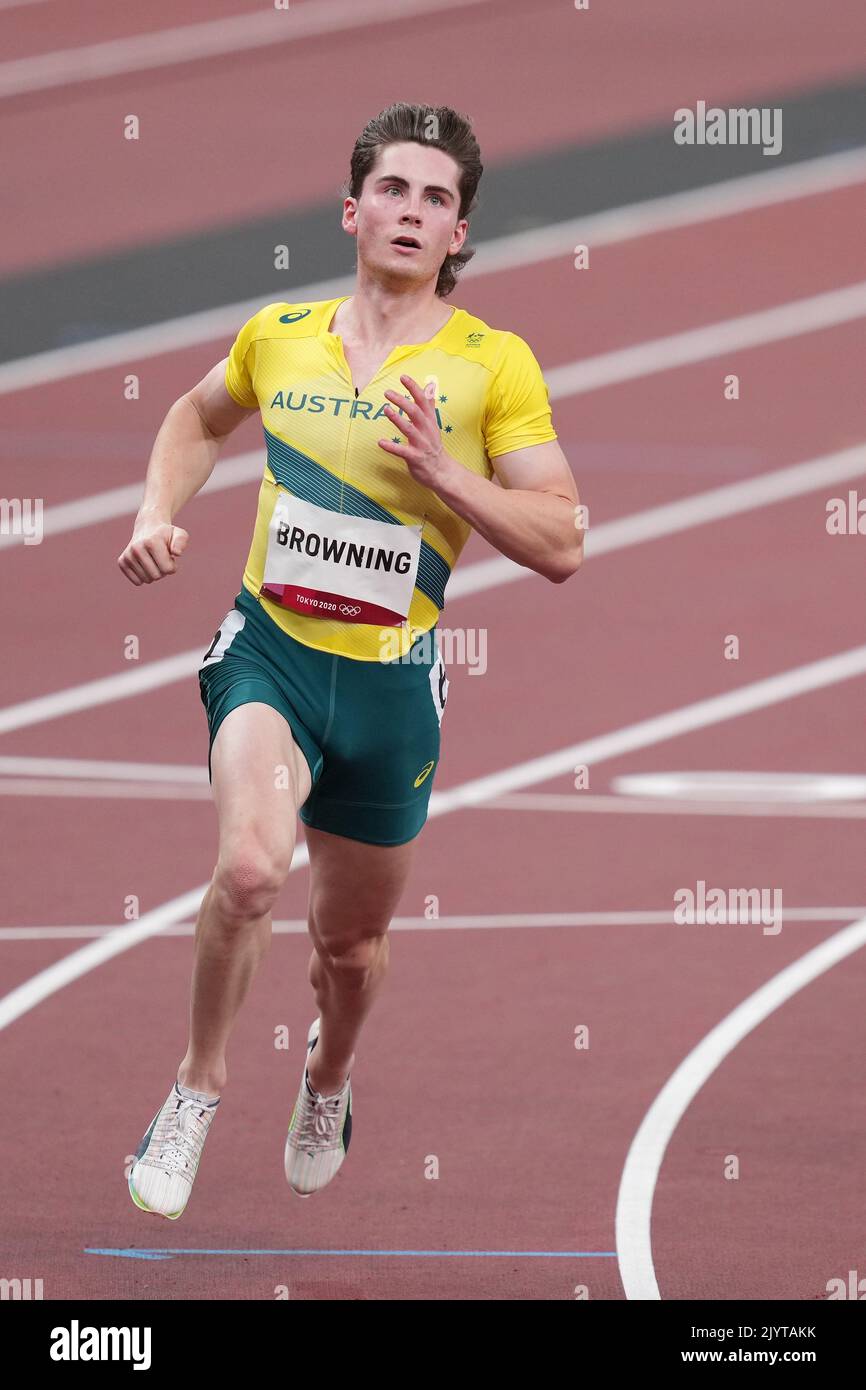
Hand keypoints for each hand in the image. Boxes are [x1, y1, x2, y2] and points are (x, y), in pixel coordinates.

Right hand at [117, 515, 188, 584]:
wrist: (147, 527)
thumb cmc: (166, 535)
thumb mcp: (179, 534)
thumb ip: (181, 542)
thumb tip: (177, 553)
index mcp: (152, 542)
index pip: (167, 569)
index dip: (172, 566)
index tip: (170, 557)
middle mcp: (137, 548)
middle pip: (157, 576)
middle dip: (163, 570)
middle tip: (161, 559)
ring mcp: (128, 555)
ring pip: (147, 580)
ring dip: (153, 573)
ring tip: (153, 560)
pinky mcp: (122, 562)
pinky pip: (137, 582)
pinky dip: (144, 577)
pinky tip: (144, 564)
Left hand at [378, 374, 457, 490]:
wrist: (441, 471)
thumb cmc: (432, 444)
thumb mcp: (433, 422)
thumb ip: (429, 403)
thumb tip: (431, 384)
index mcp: (430, 420)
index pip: (423, 400)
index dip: (414, 388)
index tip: (403, 377)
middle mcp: (426, 430)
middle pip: (415, 412)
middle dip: (402, 401)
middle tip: (387, 392)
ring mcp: (421, 444)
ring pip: (409, 429)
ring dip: (397, 419)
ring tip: (386, 410)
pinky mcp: (415, 458)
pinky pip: (402, 451)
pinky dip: (392, 447)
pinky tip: (381, 442)